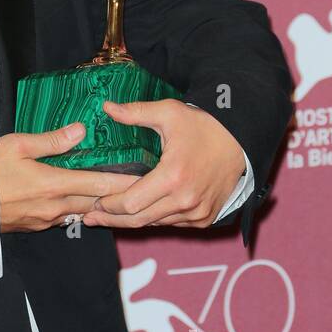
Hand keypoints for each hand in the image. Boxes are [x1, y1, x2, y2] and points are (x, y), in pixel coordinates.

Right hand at [0, 123, 136, 232]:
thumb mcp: (16, 145)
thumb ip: (52, 140)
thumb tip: (81, 130)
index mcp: (54, 184)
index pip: (101, 186)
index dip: (126, 183)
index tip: (147, 179)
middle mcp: (55, 207)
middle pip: (97, 204)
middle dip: (119, 197)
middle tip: (140, 187)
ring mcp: (46, 220)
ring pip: (83, 213)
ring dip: (100, 206)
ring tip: (117, 194)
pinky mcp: (35, 226)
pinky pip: (65, 219)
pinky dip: (79, 211)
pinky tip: (81, 201)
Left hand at [82, 98, 246, 229]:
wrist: (242, 141)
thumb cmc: (204, 126)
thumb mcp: (170, 113)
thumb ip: (136, 113)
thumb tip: (106, 107)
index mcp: (173, 177)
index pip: (130, 203)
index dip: (108, 206)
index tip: (93, 201)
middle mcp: (186, 200)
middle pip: (138, 220)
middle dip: (111, 219)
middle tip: (90, 216)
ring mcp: (197, 212)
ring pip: (155, 224)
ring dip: (131, 221)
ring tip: (108, 217)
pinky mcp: (204, 218)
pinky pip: (172, 224)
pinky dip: (155, 219)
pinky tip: (139, 214)